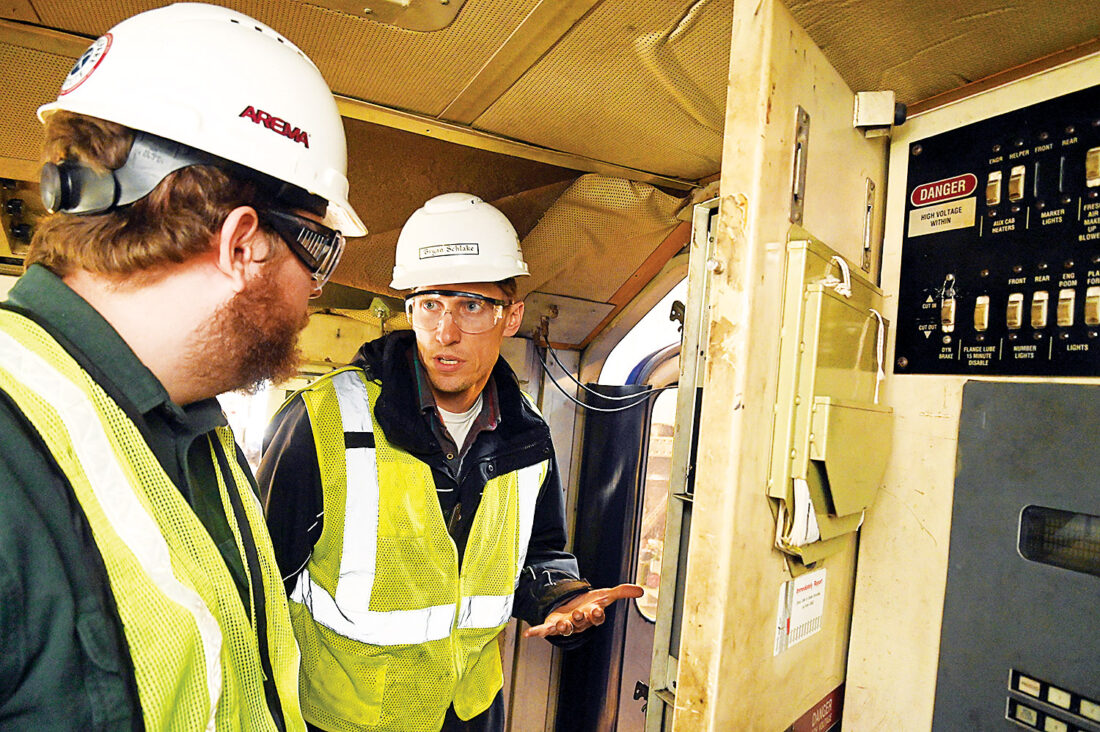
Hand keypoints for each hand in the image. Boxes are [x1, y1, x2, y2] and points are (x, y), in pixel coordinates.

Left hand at [523, 583, 643, 637]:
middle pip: (581, 623)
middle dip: (580, 619)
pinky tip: (528, 634)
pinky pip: (544, 630)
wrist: (572, 606)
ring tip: (561, 624)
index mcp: (592, 616)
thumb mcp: (605, 595)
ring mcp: (566, 625)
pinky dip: (537, 632)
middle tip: (578, 613)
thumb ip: (622, 592)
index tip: (597, 610)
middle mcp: (579, 623)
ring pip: (566, 629)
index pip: (597, 618)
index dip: (597, 615)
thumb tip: (641, 590)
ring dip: (564, 627)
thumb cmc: (589, 604)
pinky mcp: (552, 624)